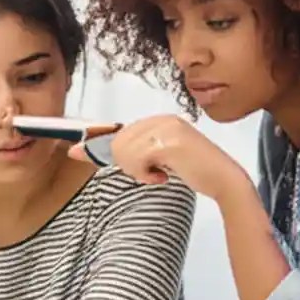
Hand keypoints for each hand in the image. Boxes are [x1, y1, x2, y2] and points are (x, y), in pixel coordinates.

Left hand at [69, 115, 248, 202]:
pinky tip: (161, 177)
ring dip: (136, 170)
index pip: (120, 131)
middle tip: (149, 174)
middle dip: (127, 164)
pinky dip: (144, 173)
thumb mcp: (164, 157)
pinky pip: (136, 158)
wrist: (224, 179)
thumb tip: (97, 152)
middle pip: (118, 141)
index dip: (97, 143)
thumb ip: (139, 151)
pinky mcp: (169, 142)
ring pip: (124, 150)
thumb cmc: (196, 170)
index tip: (74, 152)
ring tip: (157, 175)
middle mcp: (163, 119)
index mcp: (161, 120)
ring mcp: (166, 128)